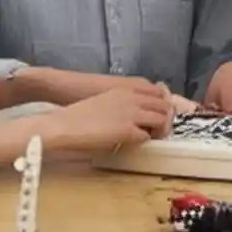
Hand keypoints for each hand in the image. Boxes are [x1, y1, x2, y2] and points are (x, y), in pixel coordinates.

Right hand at [47, 84, 174, 150]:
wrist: (66, 124)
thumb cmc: (80, 114)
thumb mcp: (106, 99)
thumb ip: (124, 102)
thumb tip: (135, 114)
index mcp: (126, 88)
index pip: (158, 92)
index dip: (162, 104)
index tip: (158, 114)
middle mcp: (132, 98)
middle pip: (165, 105)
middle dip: (166, 119)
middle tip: (158, 130)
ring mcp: (132, 113)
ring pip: (162, 120)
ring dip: (159, 130)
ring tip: (150, 138)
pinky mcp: (128, 130)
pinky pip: (147, 136)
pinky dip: (145, 141)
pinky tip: (134, 143)